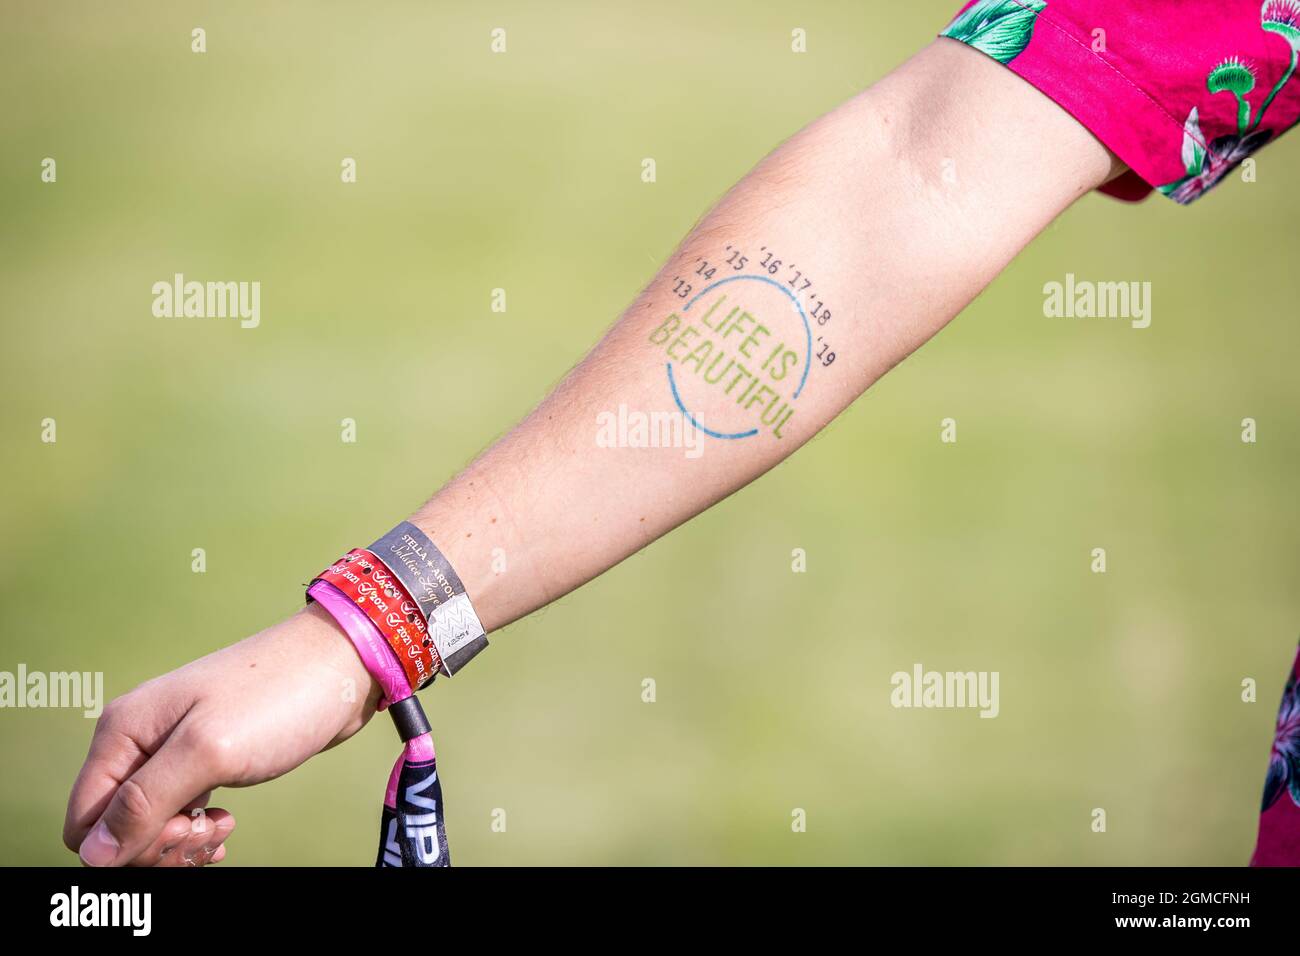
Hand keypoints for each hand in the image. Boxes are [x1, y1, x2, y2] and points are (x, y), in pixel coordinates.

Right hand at [63, 604, 380, 865]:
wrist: (341, 666)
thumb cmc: (279, 697)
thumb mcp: (209, 751)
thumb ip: (146, 801)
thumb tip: (94, 854)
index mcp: (123, 731)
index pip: (84, 821)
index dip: (126, 844)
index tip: (183, 827)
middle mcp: (138, 740)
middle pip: (116, 829)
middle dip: (159, 844)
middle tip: (209, 829)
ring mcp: (172, 751)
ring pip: (149, 825)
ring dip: (182, 841)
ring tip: (223, 826)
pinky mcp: (205, 761)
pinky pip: (178, 814)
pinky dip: (198, 831)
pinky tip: (225, 824)